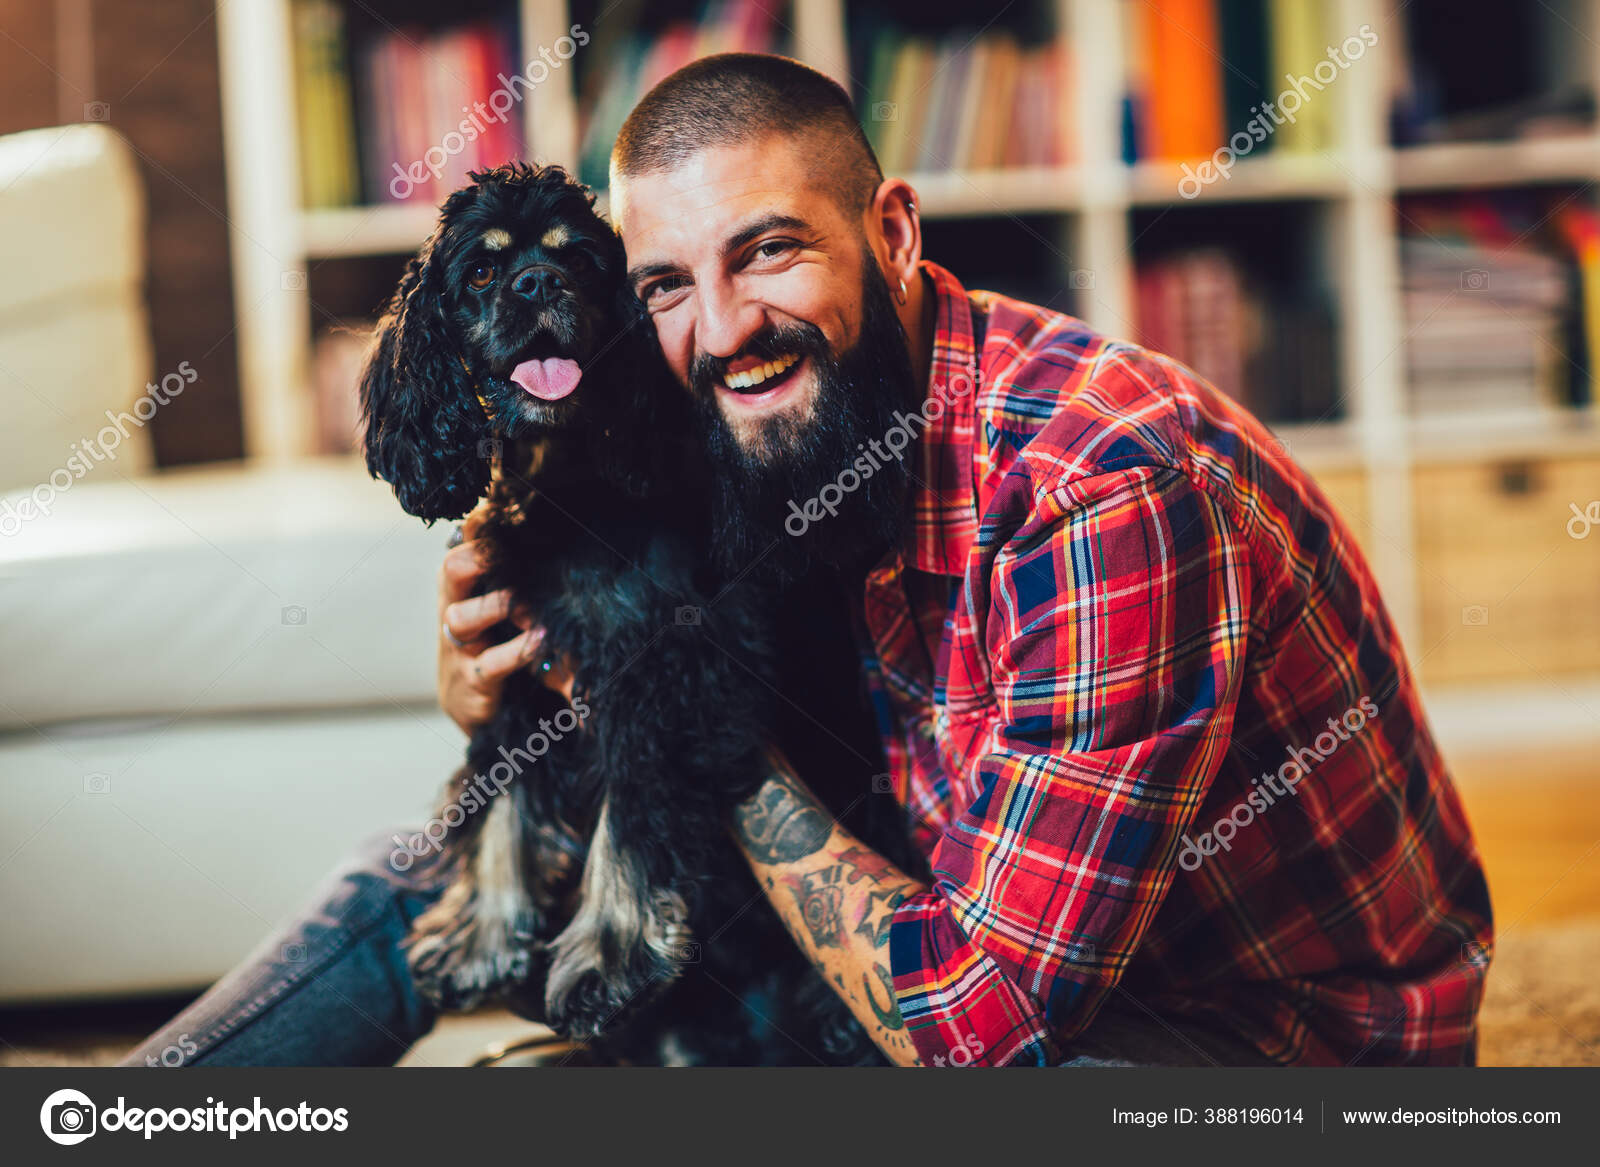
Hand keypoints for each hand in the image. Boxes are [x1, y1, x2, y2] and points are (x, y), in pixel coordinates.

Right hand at [437, 525, 541, 735]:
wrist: (474, 705)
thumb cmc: (492, 641)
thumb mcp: (496, 604)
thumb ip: (508, 573)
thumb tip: (533, 528)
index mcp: (460, 587)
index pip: (463, 545)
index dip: (484, 529)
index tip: (516, 518)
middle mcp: (452, 610)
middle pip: (451, 570)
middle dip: (479, 557)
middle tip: (512, 551)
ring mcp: (458, 647)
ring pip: (461, 618)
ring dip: (498, 605)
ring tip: (533, 603)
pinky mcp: (472, 682)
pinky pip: (490, 664)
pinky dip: (516, 651)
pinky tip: (541, 640)